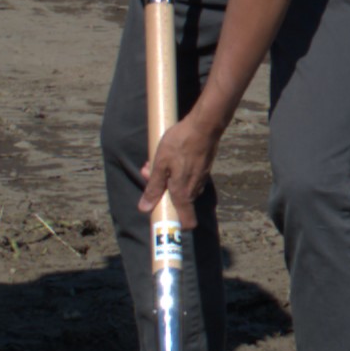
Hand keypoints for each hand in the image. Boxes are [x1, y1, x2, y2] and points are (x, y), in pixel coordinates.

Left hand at [135, 98, 223, 222]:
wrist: (204, 126)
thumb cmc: (180, 144)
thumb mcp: (160, 164)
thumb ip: (153, 187)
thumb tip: (145, 208)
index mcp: (183, 193)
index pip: (188, 222)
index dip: (176, 224)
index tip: (162, 217)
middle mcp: (194, 190)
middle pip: (178, 202)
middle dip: (162, 192)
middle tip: (148, 171)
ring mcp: (200, 179)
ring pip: (181, 187)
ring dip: (168, 179)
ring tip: (158, 159)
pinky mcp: (203, 168)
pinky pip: (187, 177)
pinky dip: (177, 171)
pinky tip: (171, 155)